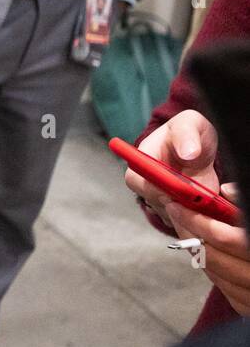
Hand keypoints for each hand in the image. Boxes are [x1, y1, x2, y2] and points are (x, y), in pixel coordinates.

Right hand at [127, 110, 219, 227]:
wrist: (197, 148)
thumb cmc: (189, 133)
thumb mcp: (189, 124)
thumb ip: (187, 135)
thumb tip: (188, 153)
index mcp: (141, 160)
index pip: (137, 180)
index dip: (155, 189)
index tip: (177, 191)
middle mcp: (145, 182)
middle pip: (154, 202)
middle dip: (178, 204)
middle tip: (201, 198)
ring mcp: (158, 198)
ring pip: (171, 216)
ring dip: (190, 212)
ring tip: (208, 200)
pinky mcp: (174, 211)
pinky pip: (183, 222)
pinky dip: (197, 218)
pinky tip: (208, 206)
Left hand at [166, 193, 249, 315]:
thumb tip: (226, 192)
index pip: (228, 238)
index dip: (199, 220)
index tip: (178, 205)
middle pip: (216, 258)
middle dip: (190, 233)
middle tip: (176, 213)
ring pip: (217, 275)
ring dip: (198, 251)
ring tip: (189, 229)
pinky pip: (227, 292)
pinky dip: (214, 271)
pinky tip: (209, 253)